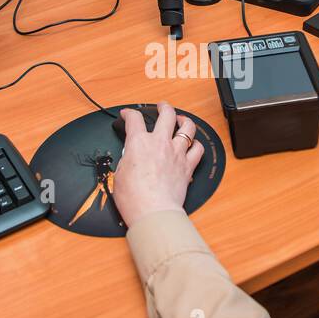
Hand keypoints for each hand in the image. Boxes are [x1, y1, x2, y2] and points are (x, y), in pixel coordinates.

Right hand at [112, 101, 204, 229]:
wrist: (153, 211)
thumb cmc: (134, 198)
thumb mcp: (120, 174)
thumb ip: (127, 160)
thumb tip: (130, 158)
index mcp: (139, 143)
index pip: (134, 119)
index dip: (129, 113)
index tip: (127, 115)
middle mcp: (160, 143)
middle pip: (167, 114)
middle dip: (163, 106)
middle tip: (161, 106)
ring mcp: (176, 153)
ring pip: (188, 127)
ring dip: (185, 120)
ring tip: (182, 119)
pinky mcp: (188, 166)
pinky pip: (198, 149)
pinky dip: (196, 144)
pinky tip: (193, 144)